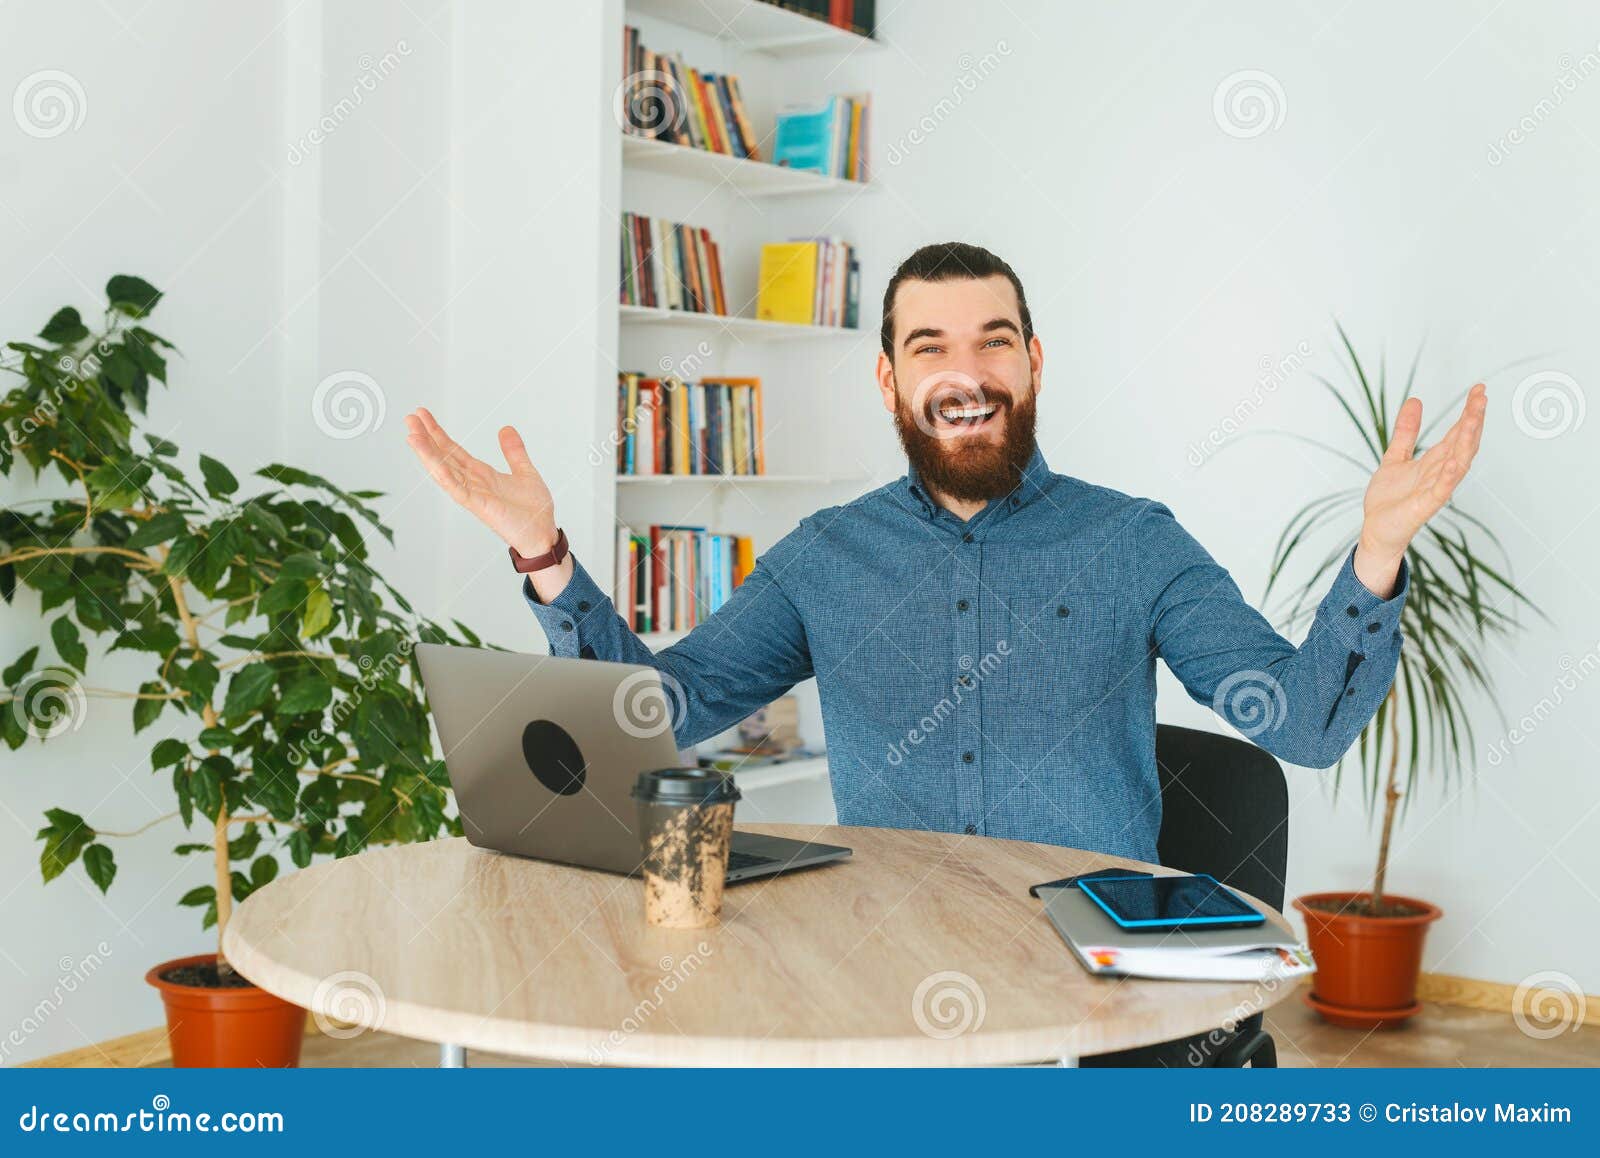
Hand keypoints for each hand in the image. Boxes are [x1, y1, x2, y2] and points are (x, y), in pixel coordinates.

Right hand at [404, 408, 557, 557]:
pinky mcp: (477, 505)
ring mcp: (472, 495)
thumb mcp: (525, 471)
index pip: (453, 451)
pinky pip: (455, 488)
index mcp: (481, 475)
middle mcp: (472, 483)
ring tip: (411, 435)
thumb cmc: (534, 511)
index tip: (424, 417)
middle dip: (426, 438)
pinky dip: (442, 473)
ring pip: (443, 471)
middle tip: (410, 418)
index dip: (438, 434)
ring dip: (427, 453)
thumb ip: (514, 451)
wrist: (543, 534)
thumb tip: (506, 429)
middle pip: (443, 457)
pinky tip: (430, 459)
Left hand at [1353, 383, 1487, 596]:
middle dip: (1473, 420)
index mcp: (1435, 461)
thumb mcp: (1395, 457)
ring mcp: (1435, 489)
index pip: (1457, 432)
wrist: (1375, 529)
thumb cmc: (1389, 499)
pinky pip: (1442, 490)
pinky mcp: (1425, 506)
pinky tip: (1456, 461)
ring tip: (1473, 418)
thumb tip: (1415, 400)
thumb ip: (1406, 432)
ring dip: (1466, 441)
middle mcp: (1440, 472)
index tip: (1478, 389)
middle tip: (1481, 396)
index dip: (1468, 412)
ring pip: (1458, 462)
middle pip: (1463, 443)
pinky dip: (1450, 476)